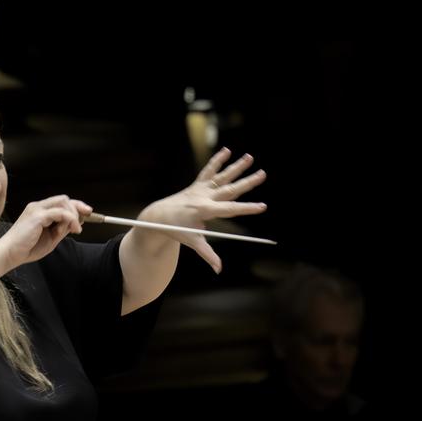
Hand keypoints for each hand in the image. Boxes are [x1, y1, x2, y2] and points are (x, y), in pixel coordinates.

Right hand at [0, 195, 90, 271]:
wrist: (10, 254)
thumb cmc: (26, 248)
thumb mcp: (51, 239)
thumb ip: (62, 229)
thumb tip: (76, 224)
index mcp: (39, 211)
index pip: (61, 202)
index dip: (76, 206)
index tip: (88, 213)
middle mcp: (38, 206)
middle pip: (64, 199)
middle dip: (77, 209)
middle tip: (80, 226)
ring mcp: (36, 209)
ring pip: (63, 202)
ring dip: (72, 216)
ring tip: (72, 231)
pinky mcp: (37, 216)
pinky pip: (60, 212)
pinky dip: (69, 220)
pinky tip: (71, 230)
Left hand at [135, 147, 266, 273]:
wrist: (158, 215)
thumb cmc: (177, 229)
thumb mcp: (193, 242)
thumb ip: (207, 254)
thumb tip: (219, 270)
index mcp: (204, 211)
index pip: (230, 209)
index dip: (247, 208)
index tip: (262, 206)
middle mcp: (204, 196)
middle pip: (230, 189)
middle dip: (247, 182)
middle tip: (263, 174)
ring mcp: (201, 188)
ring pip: (222, 176)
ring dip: (236, 166)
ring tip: (250, 157)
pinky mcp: (198, 184)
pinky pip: (209, 170)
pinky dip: (217, 160)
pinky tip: (227, 150)